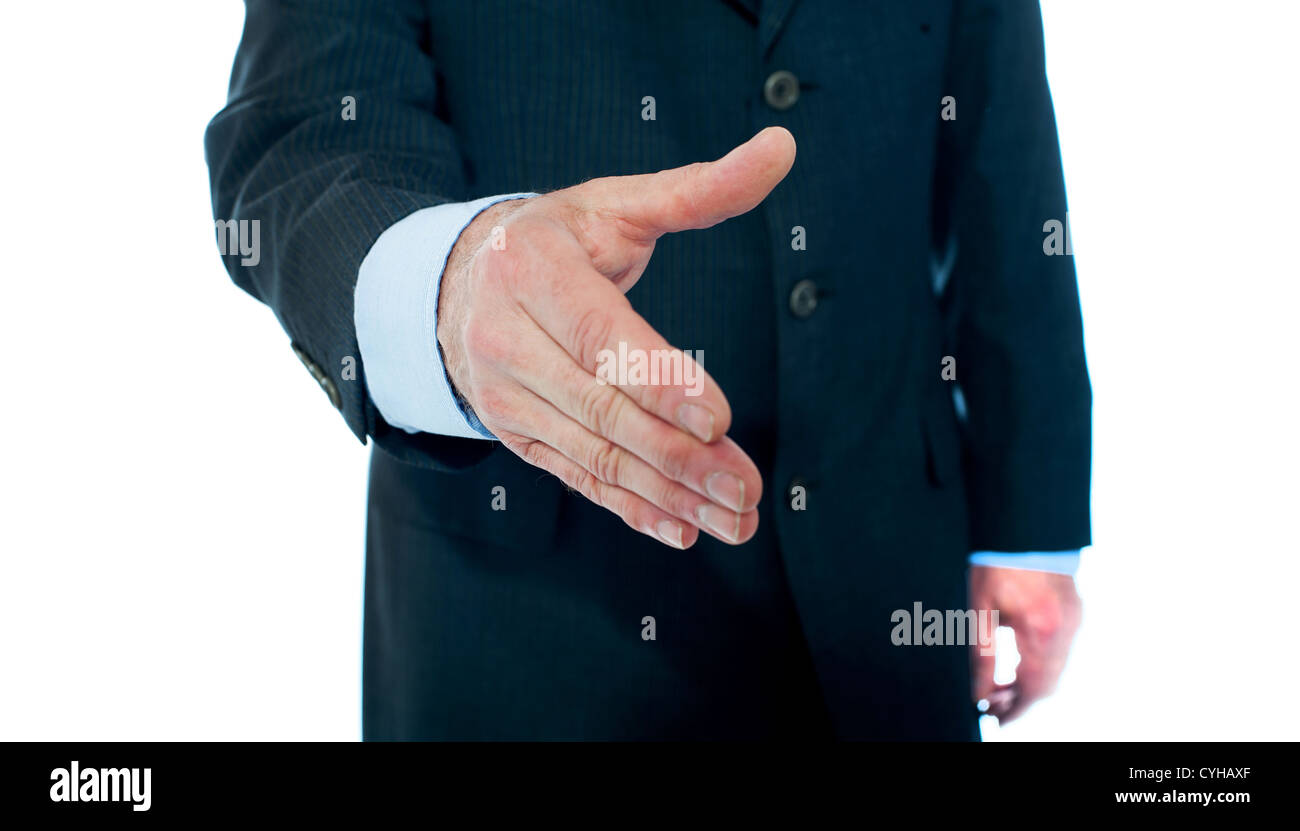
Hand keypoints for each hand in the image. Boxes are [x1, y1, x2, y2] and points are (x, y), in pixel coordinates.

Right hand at [437, 128, 796, 548]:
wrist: (456, 283)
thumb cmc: (552, 240)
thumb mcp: (615, 204)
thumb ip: (699, 188)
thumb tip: (780, 150)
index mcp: (531, 271)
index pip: (600, 336)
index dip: (659, 380)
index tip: (720, 418)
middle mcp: (507, 339)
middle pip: (601, 409)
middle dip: (679, 455)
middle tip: (745, 487)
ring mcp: (506, 395)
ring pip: (594, 455)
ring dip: (668, 494)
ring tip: (734, 518)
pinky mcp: (515, 434)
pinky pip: (577, 478)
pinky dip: (630, 509)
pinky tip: (680, 529)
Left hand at [969, 565, 1081, 722]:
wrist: (1024, 528)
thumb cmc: (995, 563)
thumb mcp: (979, 609)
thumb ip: (981, 655)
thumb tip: (979, 692)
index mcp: (1039, 631)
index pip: (1033, 689)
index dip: (1016, 710)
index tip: (997, 719)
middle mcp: (1064, 630)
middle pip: (1048, 686)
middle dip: (1022, 701)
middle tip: (993, 703)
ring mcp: (1074, 621)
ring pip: (1058, 671)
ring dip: (1032, 683)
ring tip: (1001, 684)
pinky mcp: (1076, 612)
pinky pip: (1063, 652)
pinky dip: (1043, 664)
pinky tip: (1018, 660)